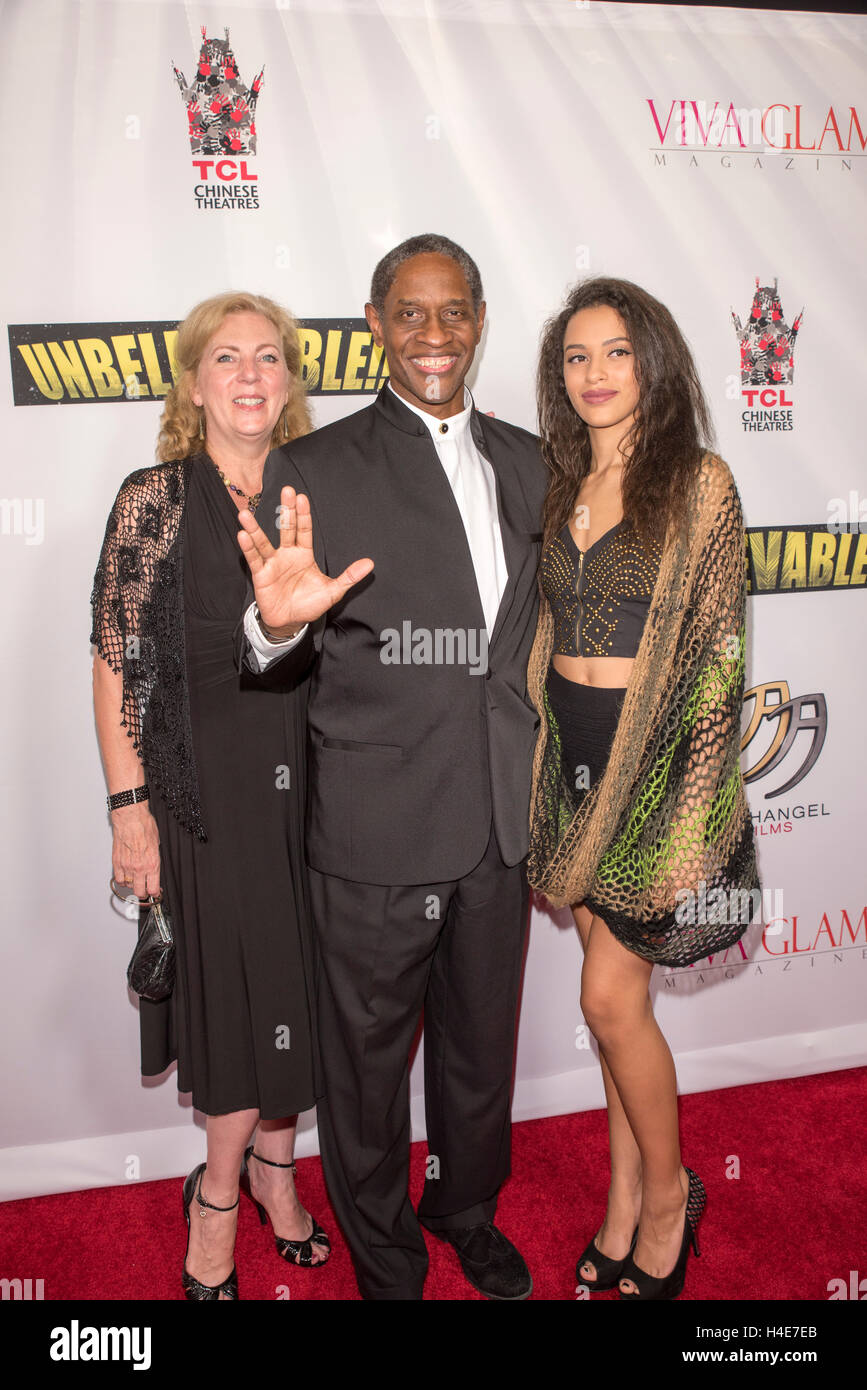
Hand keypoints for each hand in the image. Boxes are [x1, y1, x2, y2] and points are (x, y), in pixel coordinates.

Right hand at [112, 804, 160, 901]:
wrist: (131, 818)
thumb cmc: (145, 826)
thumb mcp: (157, 844)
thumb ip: (154, 859)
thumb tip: (153, 867)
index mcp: (152, 864)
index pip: (153, 888)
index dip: (155, 893)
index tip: (155, 893)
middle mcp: (139, 867)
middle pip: (140, 892)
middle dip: (143, 893)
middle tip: (145, 890)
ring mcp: (126, 866)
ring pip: (128, 886)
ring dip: (132, 885)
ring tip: (135, 880)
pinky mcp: (116, 862)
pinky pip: (118, 878)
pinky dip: (122, 880)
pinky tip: (125, 876)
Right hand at [237, 486, 373, 636]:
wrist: (291, 622)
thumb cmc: (309, 604)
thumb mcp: (333, 591)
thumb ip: (349, 576)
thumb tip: (370, 563)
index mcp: (304, 554)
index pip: (304, 530)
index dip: (303, 514)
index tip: (302, 497)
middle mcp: (287, 555)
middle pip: (285, 528)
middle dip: (286, 510)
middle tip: (286, 490)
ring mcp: (273, 563)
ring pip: (263, 542)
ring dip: (255, 528)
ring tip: (245, 514)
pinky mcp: (261, 575)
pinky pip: (254, 559)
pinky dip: (248, 548)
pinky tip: (243, 535)